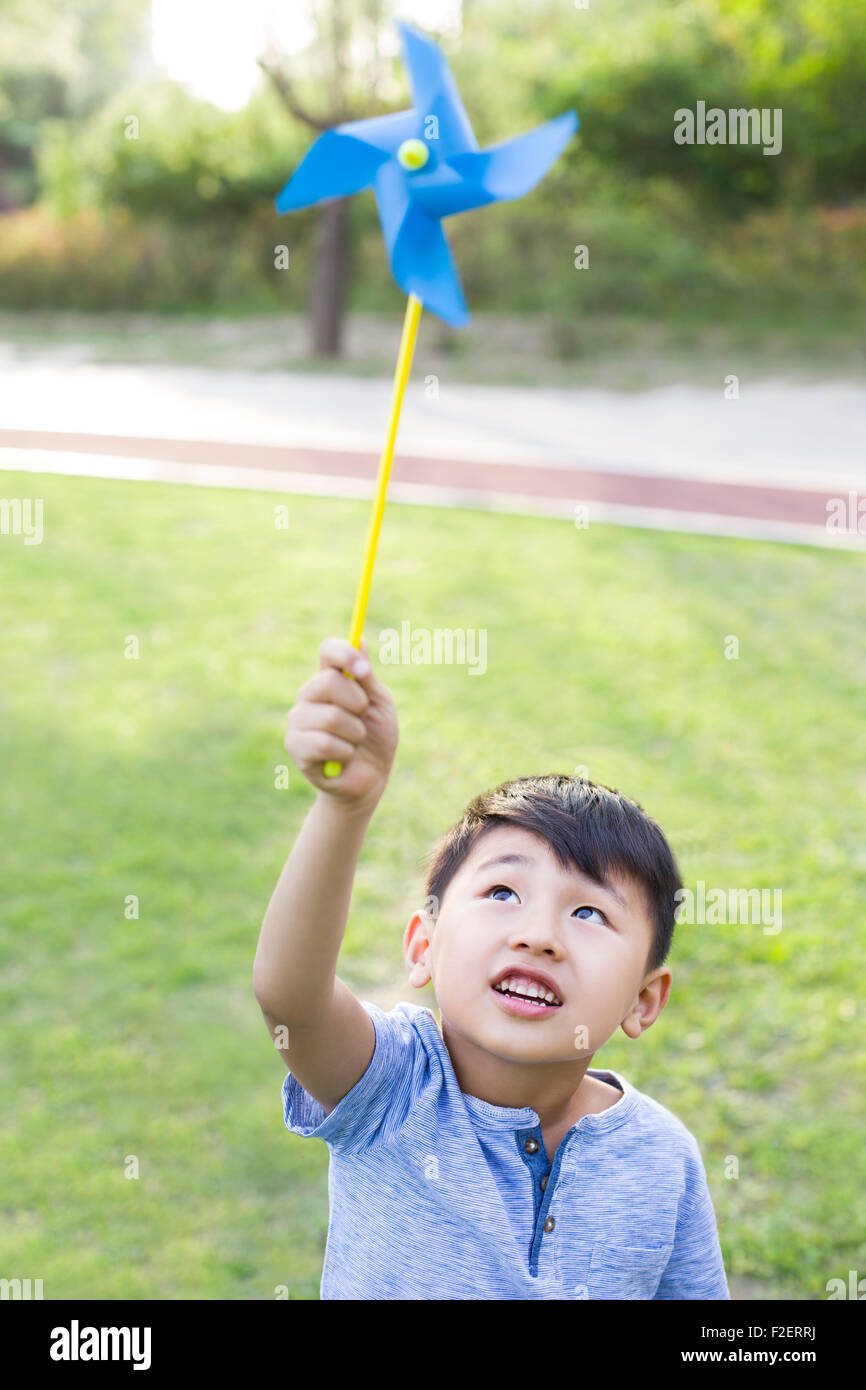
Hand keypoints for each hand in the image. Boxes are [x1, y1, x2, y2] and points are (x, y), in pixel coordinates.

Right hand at [284, 636, 397, 807]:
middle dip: (357, 703)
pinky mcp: (295, 745)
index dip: (345, 655)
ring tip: (354, 742)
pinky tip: (343, 758)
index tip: (364, 672)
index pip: (328, 650)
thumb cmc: (376, 739)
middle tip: (362, 718)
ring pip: (331, 717)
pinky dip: (345, 752)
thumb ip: (366, 677)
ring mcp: (298, 719)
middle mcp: (310, 695)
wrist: (370, 778)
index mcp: (330, 678)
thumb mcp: (379, 704)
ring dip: (355, 733)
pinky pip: (324, 743)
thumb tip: (360, 639)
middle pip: (328, 681)